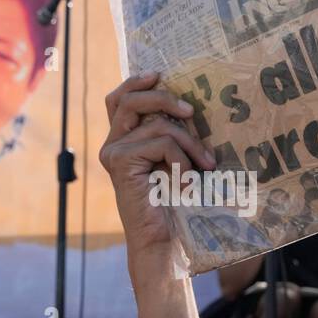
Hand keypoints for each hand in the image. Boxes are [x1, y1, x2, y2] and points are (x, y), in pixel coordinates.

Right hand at [99, 72, 214, 276]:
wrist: (163, 241)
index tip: (160, 76)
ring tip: (205, 165)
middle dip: (165, 98)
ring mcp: (113, 153)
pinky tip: (187, 184)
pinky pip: (161, 142)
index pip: (119, 98)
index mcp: (122, 141)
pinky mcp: (120, 163)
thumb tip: (188, 105)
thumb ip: (170, 134)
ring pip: (156, 123)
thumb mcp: (174, 160)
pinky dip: (183, 160)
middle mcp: (112, 144)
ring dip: (189, 142)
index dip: (136, 81)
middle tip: (192, 113)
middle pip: (131, 99)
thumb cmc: (174, 204)